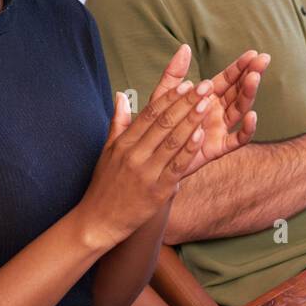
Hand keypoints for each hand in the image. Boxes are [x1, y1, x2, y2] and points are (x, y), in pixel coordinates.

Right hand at [78, 46, 215, 248]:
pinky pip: (177, 166)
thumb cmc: (105, 185)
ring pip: (173, 141)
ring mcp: (146, 173)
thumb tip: (121, 95)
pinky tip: (202, 134)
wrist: (99, 221)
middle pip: (164, 123)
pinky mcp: (158, 191)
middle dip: (186, 102)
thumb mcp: (107, 151)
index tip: (186, 83)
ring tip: (207, 103)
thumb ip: (118, 122)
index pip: (149, 113)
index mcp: (124, 143)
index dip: (170, 97)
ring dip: (192, 120)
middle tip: (204, 86)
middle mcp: (134, 155)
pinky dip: (189, 149)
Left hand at [147, 45, 268, 173]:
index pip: (228, 78)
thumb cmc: (158, 125)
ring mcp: (220, 129)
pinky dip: (247, 129)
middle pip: (239, 90)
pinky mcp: (218, 148)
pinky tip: (251, 116)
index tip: (253, 53)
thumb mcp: (163, 95)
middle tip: (263, 60)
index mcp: (207, 96)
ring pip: (240, 109)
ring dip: (248, 94)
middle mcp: (217, 111)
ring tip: (253, 78)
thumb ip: (174, 73)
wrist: (153, 158)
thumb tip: (184, 47)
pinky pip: (238, 139)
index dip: (240, 66)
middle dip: (251, 74)